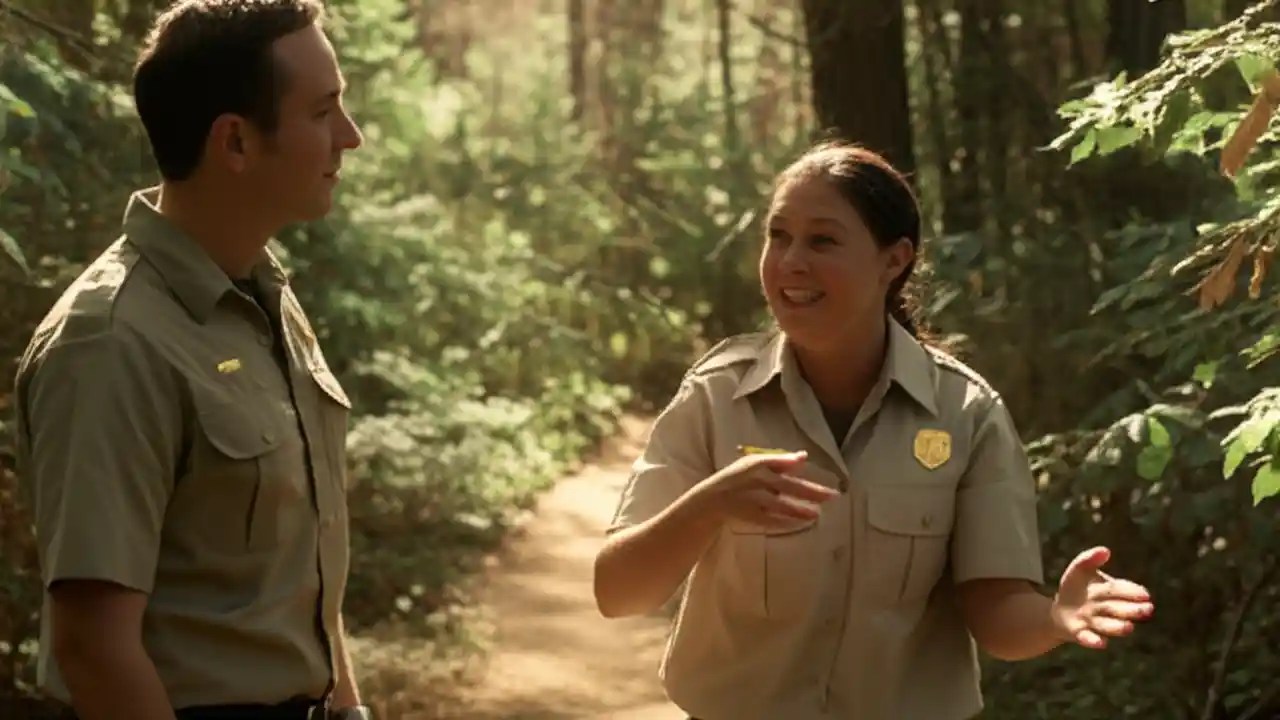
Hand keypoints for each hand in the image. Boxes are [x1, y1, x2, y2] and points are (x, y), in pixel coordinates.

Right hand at [692, 450, 838, 529]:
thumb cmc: (739, 478)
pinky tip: (801, 524)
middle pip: (787, 485)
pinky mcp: (752, 516)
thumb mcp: (755, 463)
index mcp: (756, 464)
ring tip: (817, 514)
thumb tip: (804, 456)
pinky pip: (772, 520)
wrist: (712, 500)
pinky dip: (787, 522)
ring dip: (800, 509)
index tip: (810, 465)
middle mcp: (755, 480)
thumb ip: (781, 461)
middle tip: (833, 496)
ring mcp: (753, 500)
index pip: (777, 461)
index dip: (792, 463)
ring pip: (781, 505)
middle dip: (810, 491)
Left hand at [1050, 546, 1153, 649]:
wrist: (1058, 610)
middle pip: (1118, 609)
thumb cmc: (1075, 588)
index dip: (1133, 592)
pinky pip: (1088, 638)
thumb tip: (1105, 550)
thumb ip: (1089, 559)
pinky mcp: (1080, 634)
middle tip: (1148, 610)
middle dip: (1133, 610)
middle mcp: (1103, 609)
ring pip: (1107, 626)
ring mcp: (1092, 622)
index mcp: (1107, 592)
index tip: (1145, 594)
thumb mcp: (1079, 569)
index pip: (1121, 590)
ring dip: (1118, 627)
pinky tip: (1101, 643)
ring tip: (1129, 627)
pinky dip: (1094, 641)